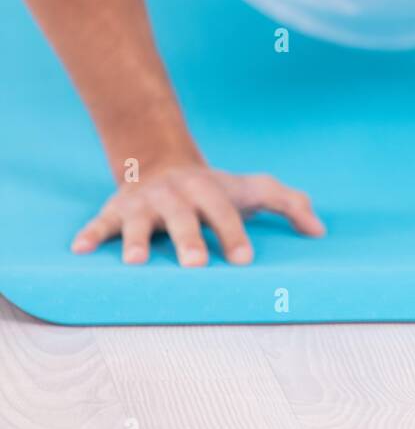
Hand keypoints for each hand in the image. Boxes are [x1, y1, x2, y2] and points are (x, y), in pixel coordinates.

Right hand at [70, 162, 325, 265]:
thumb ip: (288, 204)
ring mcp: (144, 204)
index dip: (235, 235)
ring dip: (137, 241)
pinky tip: (79, 250)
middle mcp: (175, 196)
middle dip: (189, 241)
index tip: (244, 260)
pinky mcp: (115, 211)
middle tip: (195, 266)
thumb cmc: (214, 189)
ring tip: (136, 262)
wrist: (160, 161)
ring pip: (139, 222)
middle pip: (183, 219)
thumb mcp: (251, 189)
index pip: (224, 214)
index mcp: (208, 192)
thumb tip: (320, 231)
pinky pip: (100, 223)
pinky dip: (90, 235)